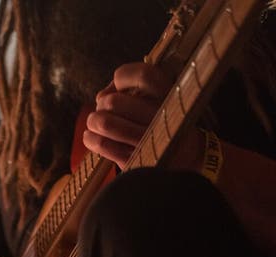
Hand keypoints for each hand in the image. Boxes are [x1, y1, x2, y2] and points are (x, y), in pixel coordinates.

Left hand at [83, 62, 203, 170]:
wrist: (183, 162)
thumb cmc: (162, 125)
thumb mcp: (158, 101)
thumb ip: (133, 91)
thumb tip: (101, 95)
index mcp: (171, 97)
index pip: (144, 76)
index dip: (123, 77)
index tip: (117, 84)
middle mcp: (162, 119)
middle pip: (114, 102)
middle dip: (102, 105)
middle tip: (102, 110)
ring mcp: (150, 142)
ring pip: (106, 123)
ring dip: (94, 121)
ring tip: (94, 123)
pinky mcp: (137, 161)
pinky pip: (104, 146)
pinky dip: (92, 139)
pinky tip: (91, 137)